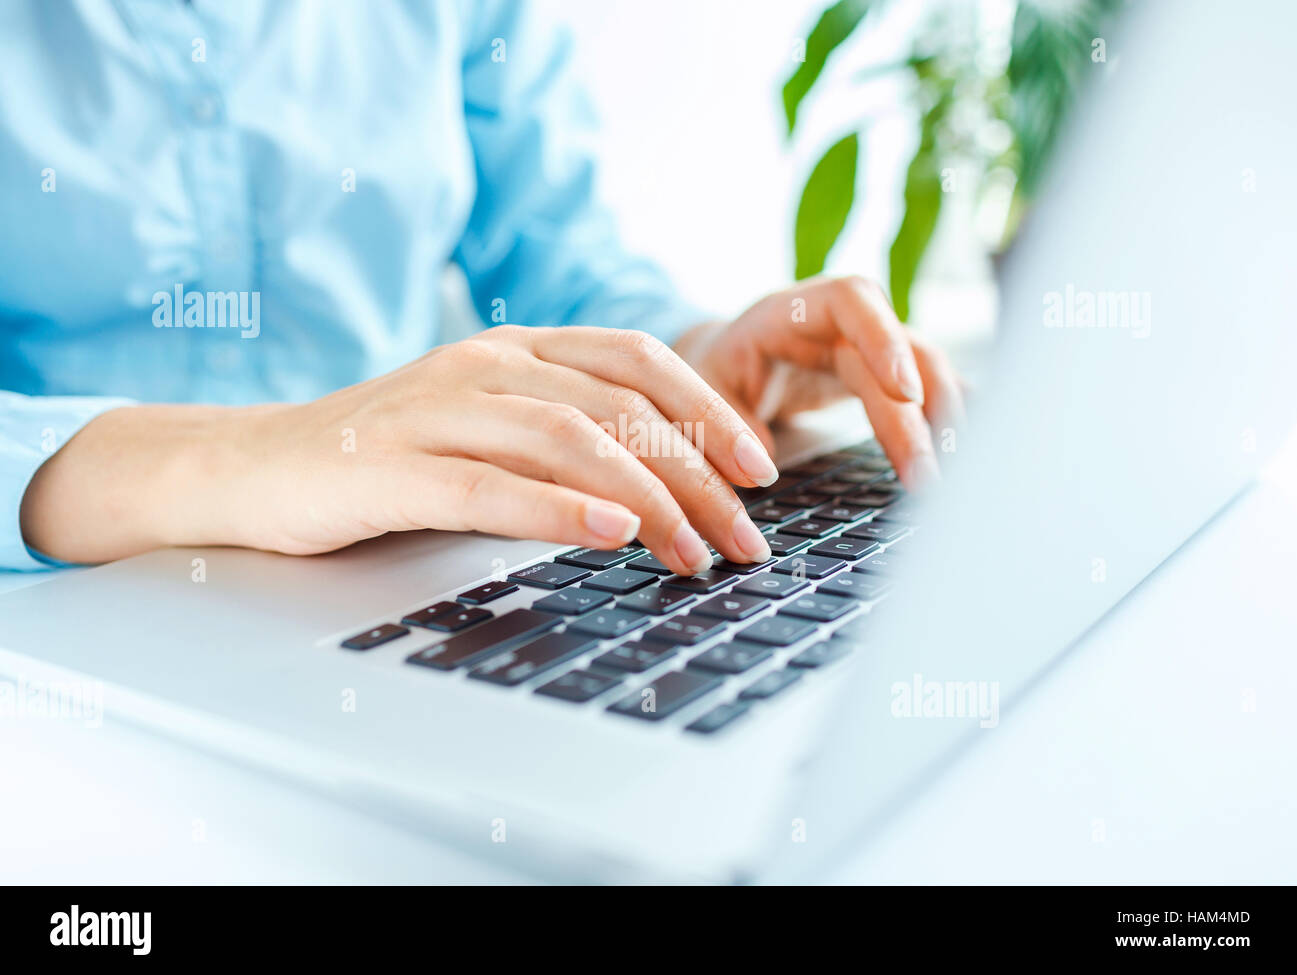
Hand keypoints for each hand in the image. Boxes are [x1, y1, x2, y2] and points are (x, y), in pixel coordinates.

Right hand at [21, 326, 778, 573]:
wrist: (250, 468)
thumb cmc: (385, 459)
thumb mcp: (487, 432)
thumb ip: (564, 440)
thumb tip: (672, 491)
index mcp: (515, 347)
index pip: (636, 360)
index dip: (708, 409)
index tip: (762, 467)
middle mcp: (483, 363)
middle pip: (617, 405)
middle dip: (696, 474)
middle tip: (745, 537)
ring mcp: (433, 407)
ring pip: (567, 440)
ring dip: (646, 499)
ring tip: (695, 552)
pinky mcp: (388, 464)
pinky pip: (489, 484)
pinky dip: (558, 510)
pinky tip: (611, 536)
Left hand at [675, 276, 965, 489]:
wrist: (713, 370)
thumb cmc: (703, 383)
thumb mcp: (696, 400)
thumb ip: (722, 429)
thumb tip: (761, 469)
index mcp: (788, 311)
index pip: (852, 299)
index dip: (883, 337)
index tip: (903, 392)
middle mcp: (838, 324)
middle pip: (901, 352)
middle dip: (920, 415)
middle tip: (928, 477)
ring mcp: (867, 350)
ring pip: (925, 375)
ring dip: (944, 426)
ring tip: (952, 480)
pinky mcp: (882, 379)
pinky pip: (929, 393)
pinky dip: (952, 420)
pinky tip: (983, 452)